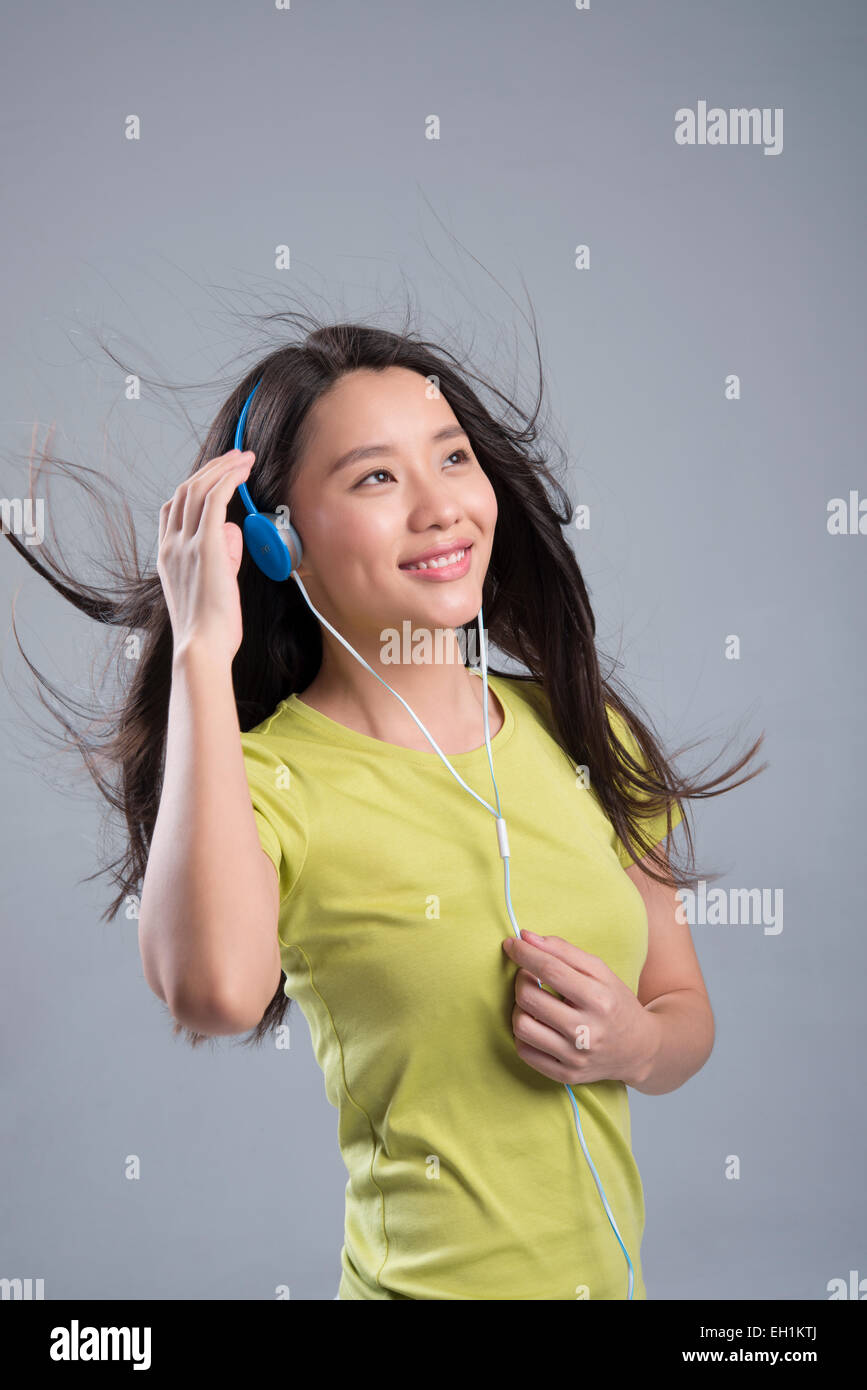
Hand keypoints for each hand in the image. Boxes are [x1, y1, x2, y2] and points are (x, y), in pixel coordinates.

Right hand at [157, 449, 253, 666]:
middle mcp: (171, 545)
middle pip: (186, 491)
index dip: (194, 486)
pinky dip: (229, 480)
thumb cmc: (208, 630)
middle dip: (212, 469)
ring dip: (224, 468)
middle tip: (236, 457)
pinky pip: (215, 500)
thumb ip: (214, 564)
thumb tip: (228, 546)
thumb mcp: (205, 590)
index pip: (173, 508)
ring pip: (200, 489)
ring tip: (244, 458)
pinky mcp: (206, 546)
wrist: (202, 647)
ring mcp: (186, 544)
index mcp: (166, 555)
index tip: (216, 477)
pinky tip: (242, 472)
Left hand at [501, 931, 658, 1086]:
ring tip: (534, 1003)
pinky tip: (538, 1024)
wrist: (639, 1049)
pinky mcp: (566, 1074)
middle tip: (530, 977)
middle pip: (530, 997)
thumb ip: (563, 950)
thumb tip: (525, 937)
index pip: (550, 970)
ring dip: (520, 1008)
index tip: (512, 944)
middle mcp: (587, 1031)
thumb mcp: (600, 971)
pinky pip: (525, 1051)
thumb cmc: (615, 1003)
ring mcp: (576, 1056)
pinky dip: (523, 1034)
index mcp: (599, 999)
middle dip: (521, 980)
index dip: (525, 953)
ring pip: (521, 1026)